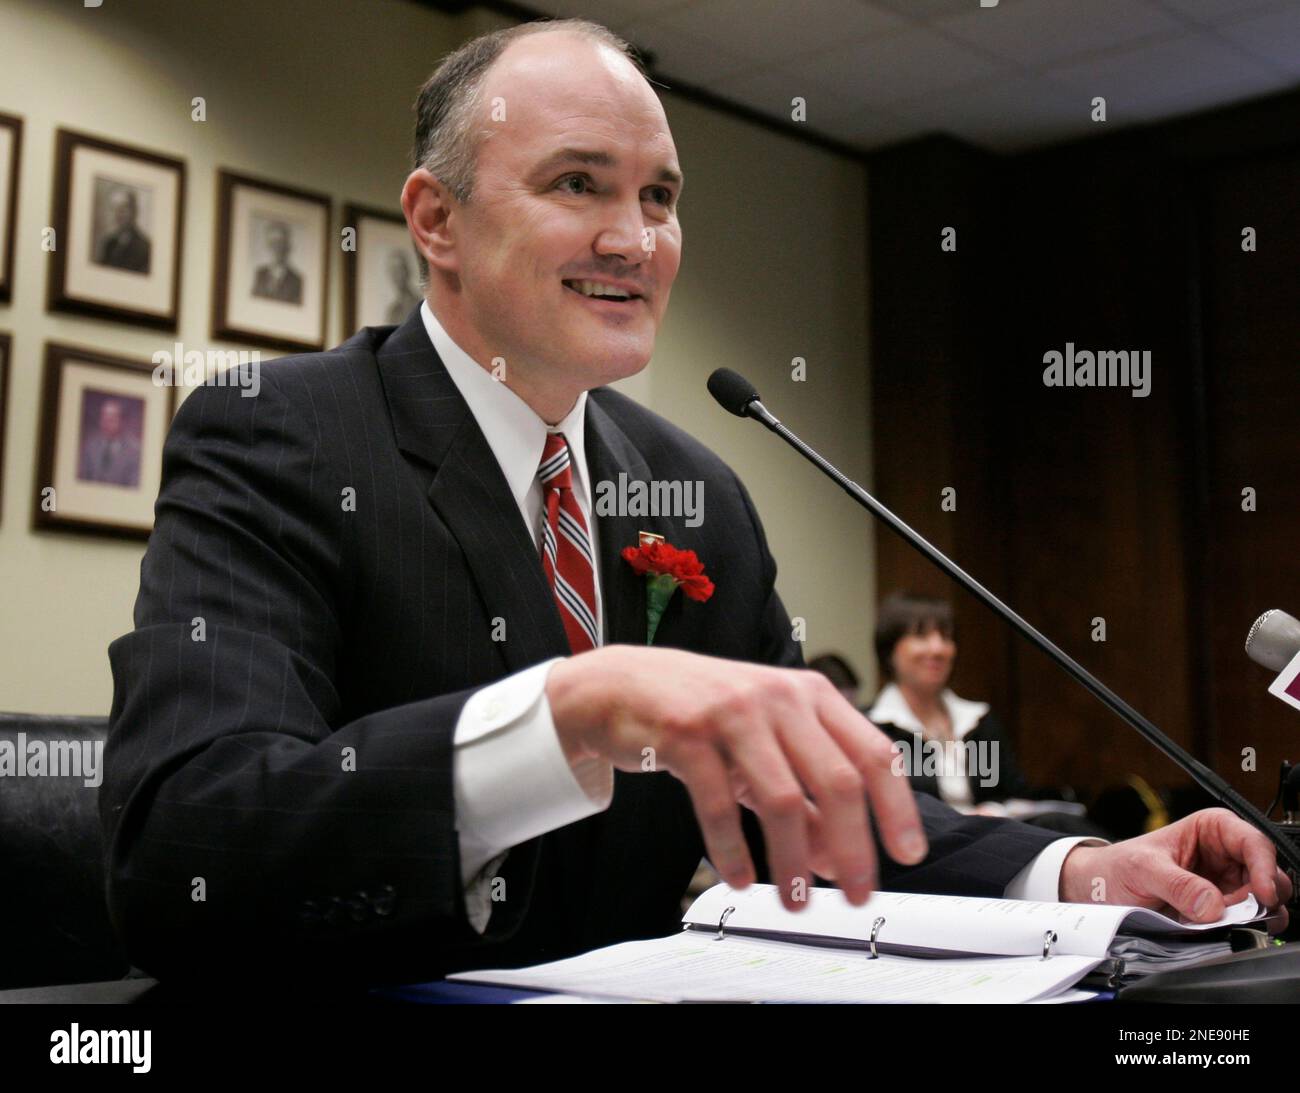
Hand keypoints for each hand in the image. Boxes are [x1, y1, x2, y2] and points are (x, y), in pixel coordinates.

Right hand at [546, 645, 927, 910]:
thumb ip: (806, 795)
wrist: (622, 684)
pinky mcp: (687, 733)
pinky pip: (719, 804)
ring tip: (797, 902)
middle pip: (837, 781)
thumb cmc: (703, 713)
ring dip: (794, 862)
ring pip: (782, 800)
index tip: (909, 853)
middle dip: (855, 847)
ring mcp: (732, 712)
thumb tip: (842, 856)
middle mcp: (779, 698)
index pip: (872, 752)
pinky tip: (740, 878)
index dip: (896, 807)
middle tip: (858, 894)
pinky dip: (733, 850)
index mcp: (810, 694)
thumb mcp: (766, 745)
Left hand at [1059, 808, 1292, 927]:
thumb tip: (1211, 904)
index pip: (1253, 842)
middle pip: (1265, 874)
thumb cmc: (1118, 865)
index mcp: (1211, 829)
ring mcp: (1225, 884)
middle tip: (1242, 913)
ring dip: (1250, 915)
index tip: (1262, 894)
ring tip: (1220, 920)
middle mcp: (1224, 855)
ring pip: (1260, 901)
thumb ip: (1177, 884)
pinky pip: (1243, 920)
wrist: (1100, 888)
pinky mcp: (1220, 910)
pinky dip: (1238, 927)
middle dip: (1261, 896)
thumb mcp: (1142, 868)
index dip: (1264, 867)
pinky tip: (1216, 927)